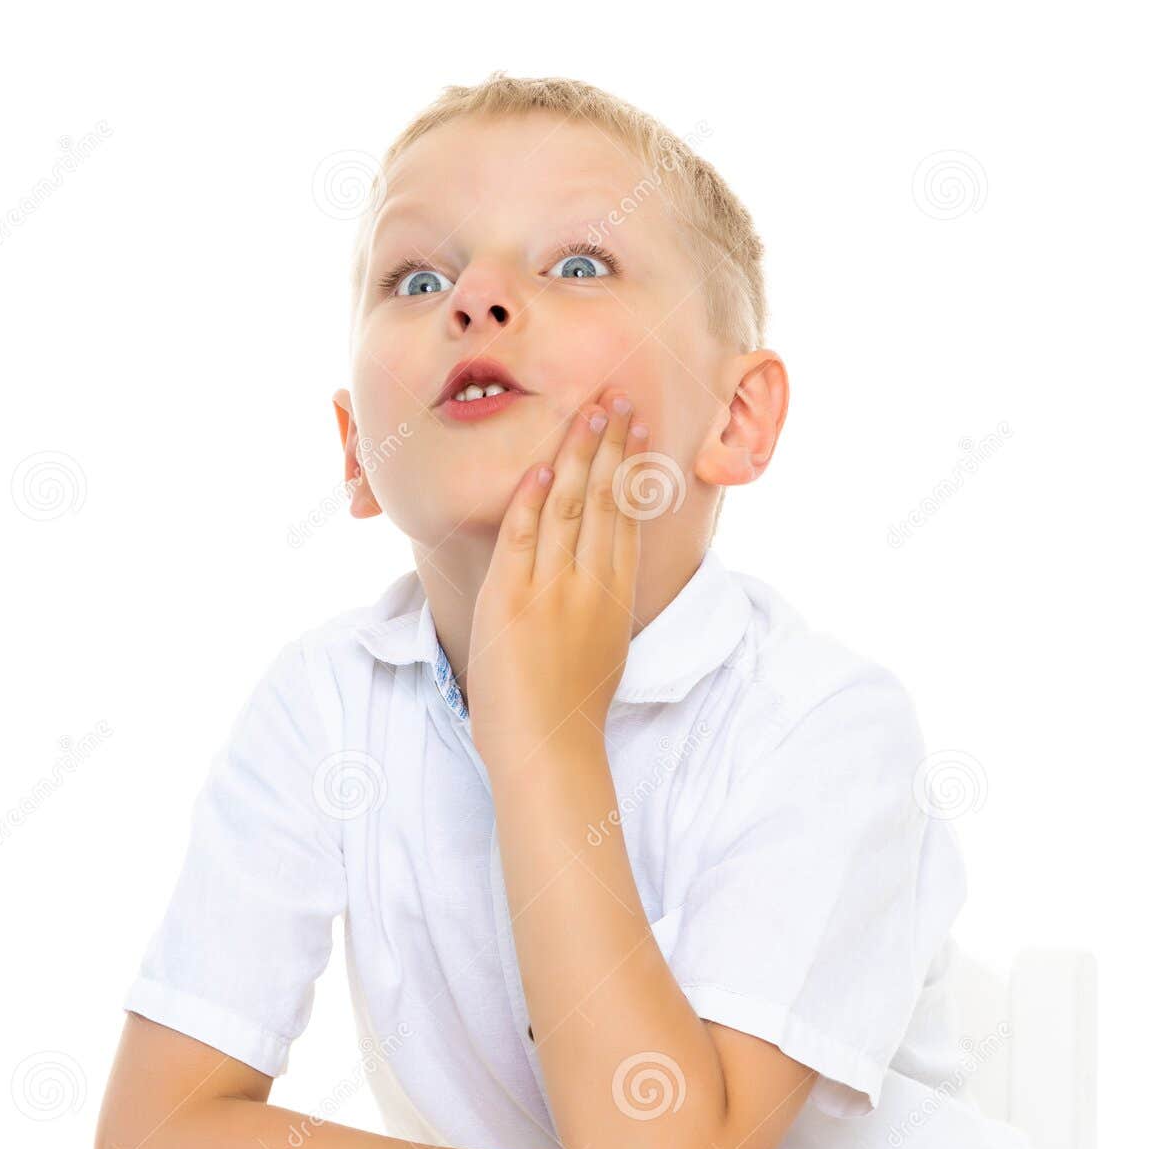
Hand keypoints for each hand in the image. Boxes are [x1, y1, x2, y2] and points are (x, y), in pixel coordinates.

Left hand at [467, 385, 647, 771]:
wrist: (546, 749)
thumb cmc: (571, 708)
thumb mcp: (604, 646)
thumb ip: (602, 600)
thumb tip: (602, 565)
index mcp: (616, 596)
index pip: (626, 517)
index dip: (630, 469)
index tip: (636, 433)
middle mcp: (589, 586)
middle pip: (601, 500)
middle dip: (609, 445)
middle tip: (615, 400)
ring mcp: (550, 591)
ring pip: (566, 507)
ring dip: (577, 455)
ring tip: (588, 414)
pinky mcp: (511, 601)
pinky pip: (521, 536)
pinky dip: (529, 498)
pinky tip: (539, 464)